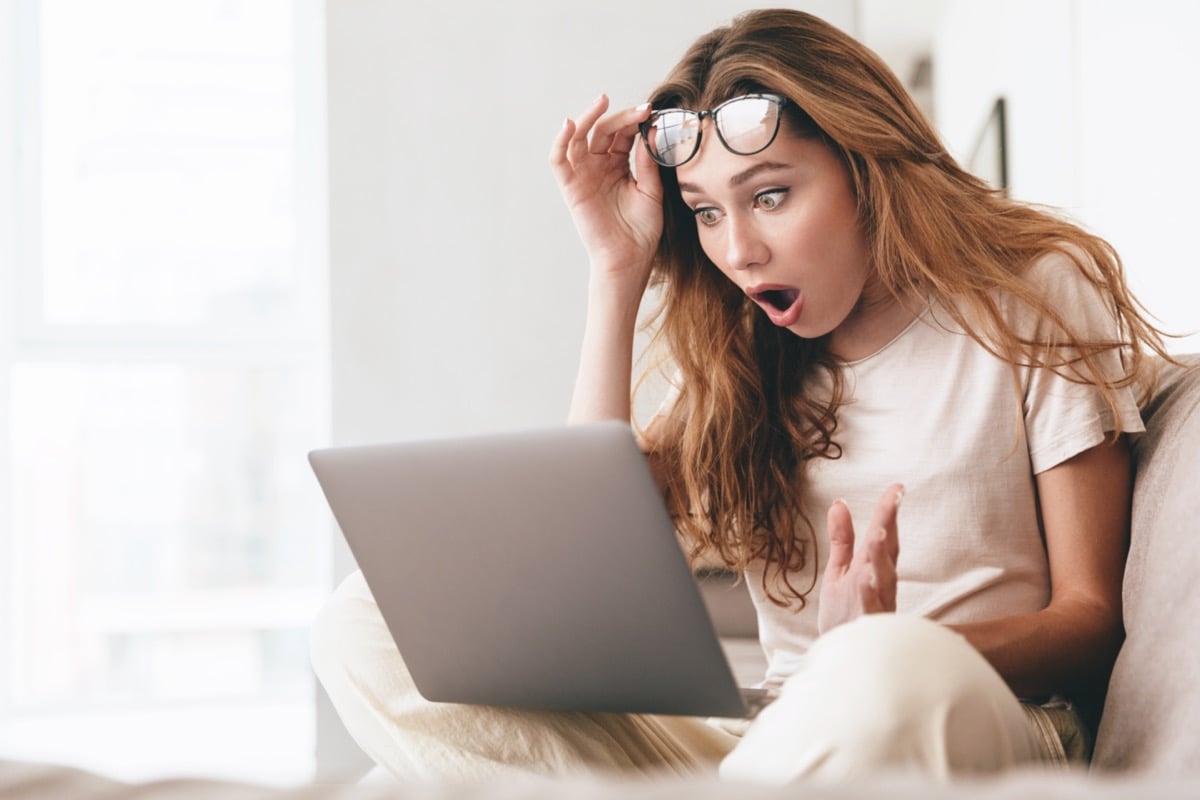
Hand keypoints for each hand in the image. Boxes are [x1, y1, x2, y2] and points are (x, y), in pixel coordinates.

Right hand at [548, 94, 663, 291]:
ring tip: (603, 102)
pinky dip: (560, 141)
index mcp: (618, 165)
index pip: (622, 134)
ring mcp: (583, 175)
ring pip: (579, 137)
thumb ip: (647, 162)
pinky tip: (569, 124)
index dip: (635, 120)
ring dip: (588, 117)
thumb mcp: (651, 190)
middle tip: (640, 109)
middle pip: (602, 130)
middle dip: (620, 116)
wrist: (630, 258)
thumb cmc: (641, 230)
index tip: (653, 112)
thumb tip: (650, 131)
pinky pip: (559, 161)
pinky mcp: (571, 187)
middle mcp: (598, 167)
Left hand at [817, 484, 903, 635]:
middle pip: (887, 551)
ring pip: (882, 577)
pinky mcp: (868, 625)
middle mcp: (879, 583)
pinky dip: (869, 593)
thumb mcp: (840, 570)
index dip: (889, 511)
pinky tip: (865, 578)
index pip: (884, 534)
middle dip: (889, 525)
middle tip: (893, 499)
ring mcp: (875, 604)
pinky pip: (870, 608)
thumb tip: (839, 503)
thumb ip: (842, 539)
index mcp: (873, 567)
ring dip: (880, 555)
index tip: (896, 487)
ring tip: (877, 533)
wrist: (842, 656)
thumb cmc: (845, 613)